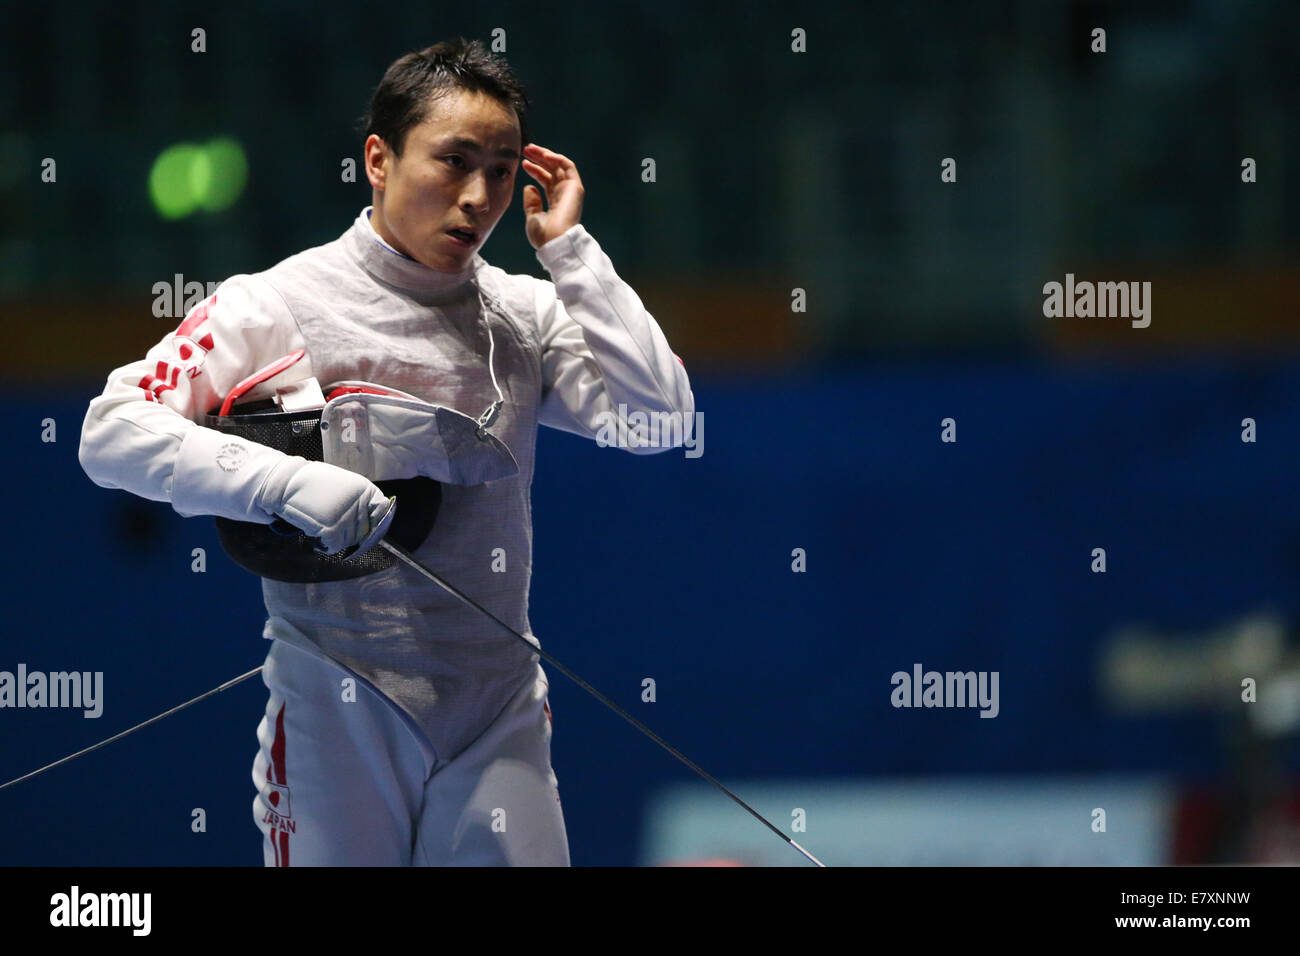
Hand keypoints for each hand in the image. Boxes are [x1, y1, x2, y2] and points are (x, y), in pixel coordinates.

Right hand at [255, 458, 390, 554]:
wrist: (286, 482)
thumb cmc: (311, 483)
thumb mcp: (342, 484)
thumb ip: (357, 499)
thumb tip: (371, 520)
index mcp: (364, 489)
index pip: (382, 512)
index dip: (376, 524)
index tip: (368, 530)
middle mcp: (359, 503)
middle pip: (365, 531)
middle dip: (351, 534)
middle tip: (334, 529)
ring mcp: (346, 517)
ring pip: (349, 541)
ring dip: (336, 539)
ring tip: (321, 526)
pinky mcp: (332, 529)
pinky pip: (334, 547)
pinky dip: (325, 545)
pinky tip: (316, 534)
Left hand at [521, 143, 583, 248]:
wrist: (555, 242)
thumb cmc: (544, 236)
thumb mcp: (532, 217)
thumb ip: (531, 203)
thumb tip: (529, 187)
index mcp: (555, 202)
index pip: (546, 180)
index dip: (535, 169)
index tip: (523, 163)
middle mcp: (564, 194)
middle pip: (552, 170)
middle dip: (539, 158)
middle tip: (526, 149)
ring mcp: (570, 190)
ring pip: (559, 165)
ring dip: (545, 155)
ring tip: (531, 148)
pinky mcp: (575, 187)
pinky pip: (568, 166)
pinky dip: (557, 158)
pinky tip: (544, 155)